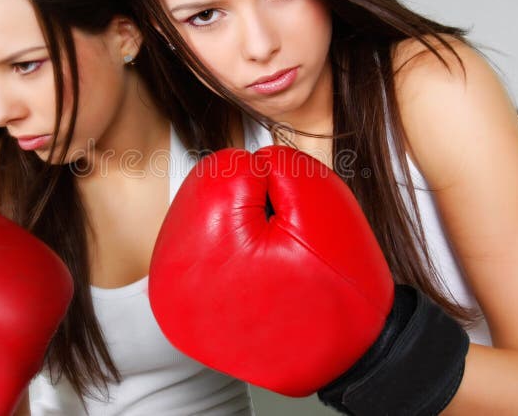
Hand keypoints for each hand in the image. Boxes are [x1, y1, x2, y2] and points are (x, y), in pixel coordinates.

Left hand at [150, 146, 467, 414]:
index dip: (272, 186)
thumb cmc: (339, 287)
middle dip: (250, 205)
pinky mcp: (179, 311)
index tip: (290, 225)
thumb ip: (278, 163)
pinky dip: (229, 252)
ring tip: (269, 264)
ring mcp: (169, 300)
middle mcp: (169, 280)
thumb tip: (246, 161)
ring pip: (203, 219)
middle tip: (282, 245)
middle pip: (206, 192)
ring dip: (238, 226)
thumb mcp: (321, 202)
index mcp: (200, 249)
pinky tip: (254, 276)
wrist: (348, 356)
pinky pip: (202, 252)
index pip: (228, 170)